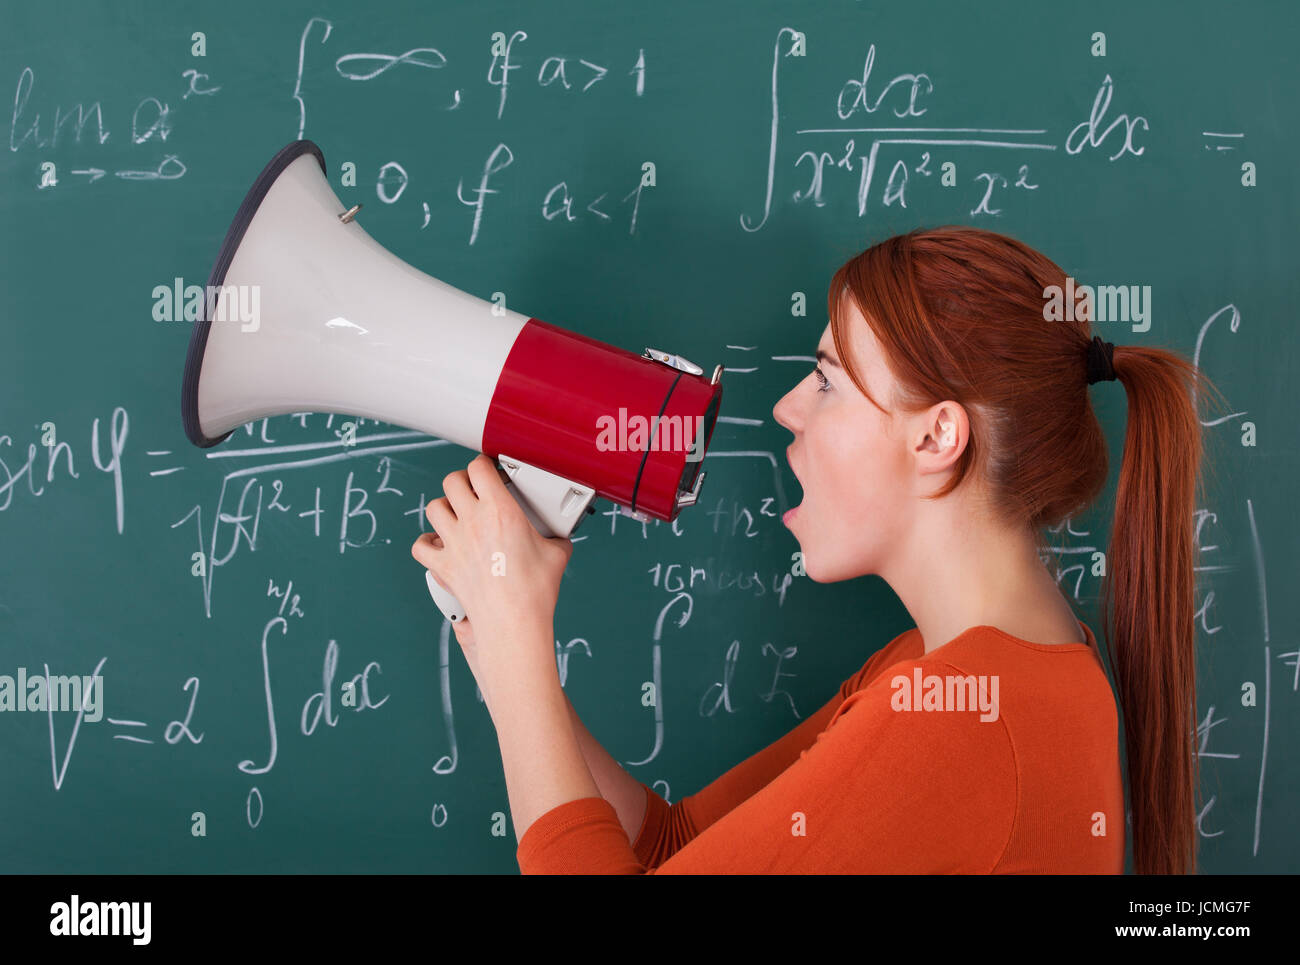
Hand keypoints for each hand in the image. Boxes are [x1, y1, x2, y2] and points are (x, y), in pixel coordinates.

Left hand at [410, 454, 573, 687]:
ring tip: (456, 515)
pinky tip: (438, 544)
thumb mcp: (557, 554)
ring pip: (433, 507)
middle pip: (451, 481)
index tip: (490, 471)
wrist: (514, 622)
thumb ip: (557, 538)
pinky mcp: (443, 566)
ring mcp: (454, 543)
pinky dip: (425, 543)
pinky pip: (420, 546)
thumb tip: (560, 539)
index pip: (479, 468)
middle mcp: (472, 521)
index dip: (483, 465)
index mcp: (501, 510)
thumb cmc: (535, 591)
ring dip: (443, 508)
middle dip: (461, 481)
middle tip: (472, 490)